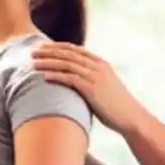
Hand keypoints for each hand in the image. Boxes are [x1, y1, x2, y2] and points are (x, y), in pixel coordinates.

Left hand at [31, 42, 150, 133]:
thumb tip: (72, 82)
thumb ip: (89, 80)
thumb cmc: (116, 106)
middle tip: (32, 52)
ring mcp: (95, 76)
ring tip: (33, 63)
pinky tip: (44, 77)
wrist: (131, 117)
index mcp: (101, 63)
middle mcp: (98, 66)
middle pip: (68, 54)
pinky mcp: (92, 89)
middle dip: (49, 51)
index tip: (43, 47)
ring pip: (67, 64)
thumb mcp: (103, 87)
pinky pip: (70, 79)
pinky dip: (56, 76)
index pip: (75, 49)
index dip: (57, 47)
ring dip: (48, 62)